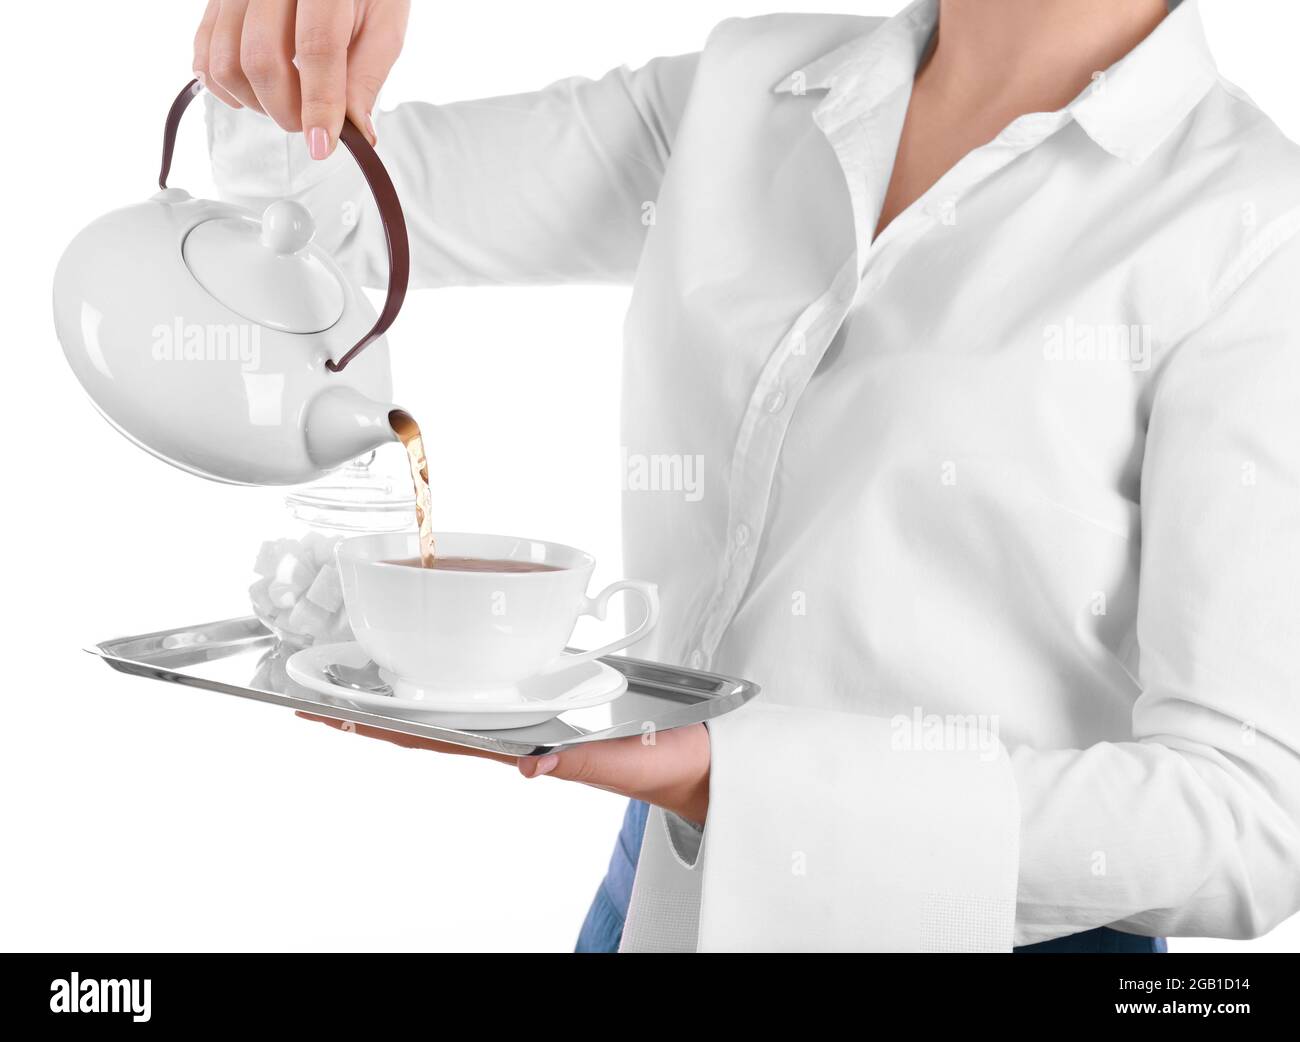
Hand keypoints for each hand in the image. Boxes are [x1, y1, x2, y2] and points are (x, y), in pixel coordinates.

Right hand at [193, 0, 410, 155]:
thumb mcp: (384, 21)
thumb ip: (368, 74)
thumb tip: (358, 130)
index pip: (316, 46)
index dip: (319, 103)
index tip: (323, 146)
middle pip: (261, 58)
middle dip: (286, 110)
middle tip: (312, 126)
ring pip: (226, 61)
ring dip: (257, 103)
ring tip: (289, 104)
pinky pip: (204, 53)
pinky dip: (227, 87)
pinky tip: (257, 92)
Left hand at [296, 714, 711, 824]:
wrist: (699, 756)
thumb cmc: (666, 761)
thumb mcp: (625, 763)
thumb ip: (582, 764)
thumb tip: (531, 767)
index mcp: (523, 748)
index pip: (434, 737)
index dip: (379, 728)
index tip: (329, 715)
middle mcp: (516, 734)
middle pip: (426, 722)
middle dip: (368, 711)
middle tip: (315, 691)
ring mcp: (530, 718)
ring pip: (452, 706)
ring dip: (402, 694)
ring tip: (357, 677)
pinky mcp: (553, 698)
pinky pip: (492, 688)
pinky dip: (454, 677)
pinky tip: (440, 663)